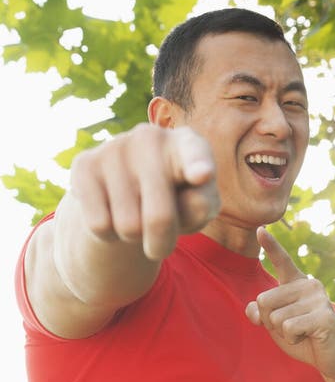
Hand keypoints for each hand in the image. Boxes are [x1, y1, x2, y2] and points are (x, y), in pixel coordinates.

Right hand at [70, 123, 219, 259]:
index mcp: (187, 145)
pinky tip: (113, 213)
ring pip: (127, 227)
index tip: (202, 175)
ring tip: (137, 216)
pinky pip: (99, 225)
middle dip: (162, 243)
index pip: (194, 154)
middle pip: (159, 218)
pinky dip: (109, 235)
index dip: (198, 166)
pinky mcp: (84, 164)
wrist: (131, 193)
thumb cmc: (178, 199)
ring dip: (134, 237)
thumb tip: (192, 203)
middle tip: (162, 241)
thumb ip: (203, 205)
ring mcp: (114, 147)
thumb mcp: (199, 206)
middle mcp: (150, 138)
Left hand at [245, 227, 334, 381]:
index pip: (282, 262)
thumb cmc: (303, 339)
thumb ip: (262, 314)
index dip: (271, 245)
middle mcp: (310, 285)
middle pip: (264, 300)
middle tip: (293, 328)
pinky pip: (288, 327)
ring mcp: (318, 299)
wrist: (331, 360)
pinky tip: (308, 338)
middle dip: (271, 321)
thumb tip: (254, 309)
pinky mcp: (323, 316)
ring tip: (303, 333)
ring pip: (275, 317)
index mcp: (298, 283)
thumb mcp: (276, 325)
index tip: (260, 229)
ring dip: (283, 332)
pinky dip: (292, 339)